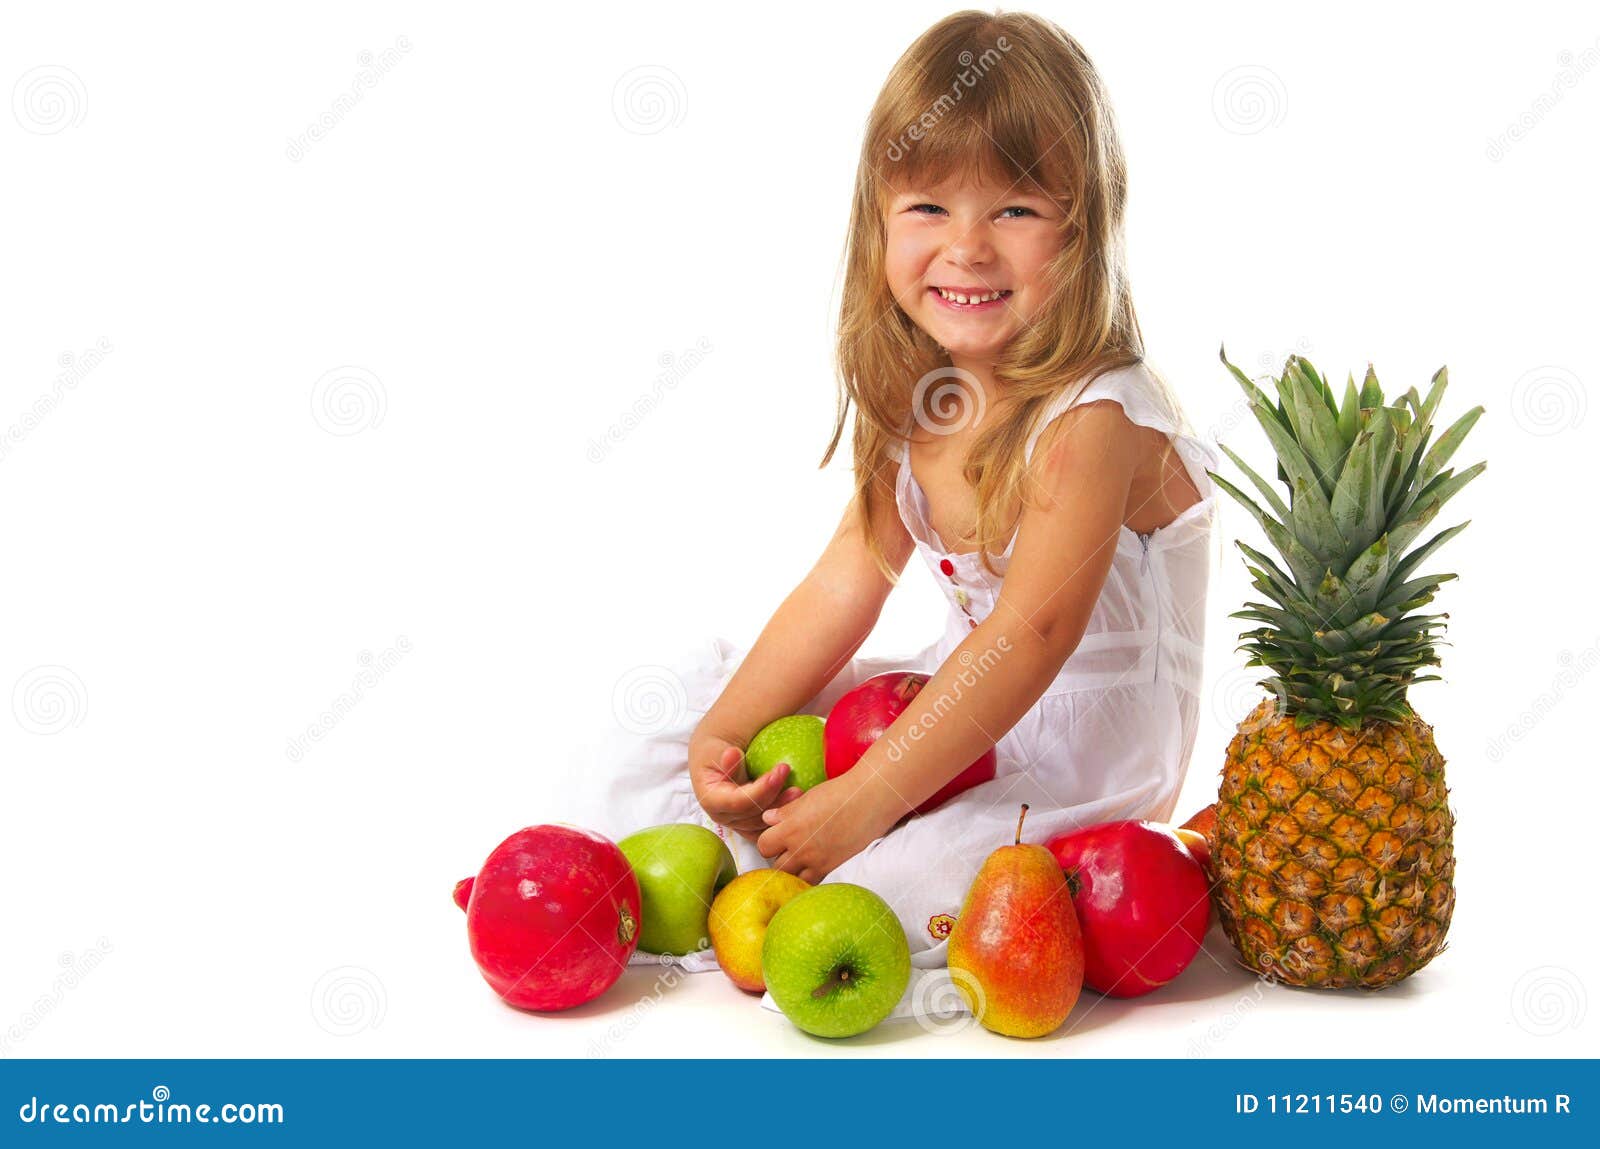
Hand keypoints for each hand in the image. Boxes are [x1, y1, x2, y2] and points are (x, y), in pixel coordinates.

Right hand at [689, 735, 803, 843]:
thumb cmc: (721, 747)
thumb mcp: (721, 747)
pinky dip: (782, 818)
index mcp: (710, 798)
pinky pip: (768, 827)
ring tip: (801, 794)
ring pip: (763, 826)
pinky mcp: (749, 824)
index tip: (782, 769)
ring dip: (782, 812)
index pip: (739, 801)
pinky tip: (798, 806)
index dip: (762, 789)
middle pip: (753, 816)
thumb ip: (728, 754)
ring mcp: (736, 823)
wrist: (718, 754)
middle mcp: (722, 815)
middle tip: (797, 785)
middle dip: (777, 801)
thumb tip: (732, 754)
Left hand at [756, 770, 896, 884]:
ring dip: (794, 870)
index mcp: (791, 828)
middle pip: (776, 866)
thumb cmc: (840, 793)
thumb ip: (786, 812)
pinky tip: (816, 865)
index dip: (768, 841)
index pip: (764, 845)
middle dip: (779, 859)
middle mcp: (801, 849)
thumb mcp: (808, 798)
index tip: (776, 836)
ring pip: (794, 878)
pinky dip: (810, 877)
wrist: (870, 800)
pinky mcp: (833, 868)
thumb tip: (768, 819)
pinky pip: (813, 882)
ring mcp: (817, 862)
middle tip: (788, 849)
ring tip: (802, 858)